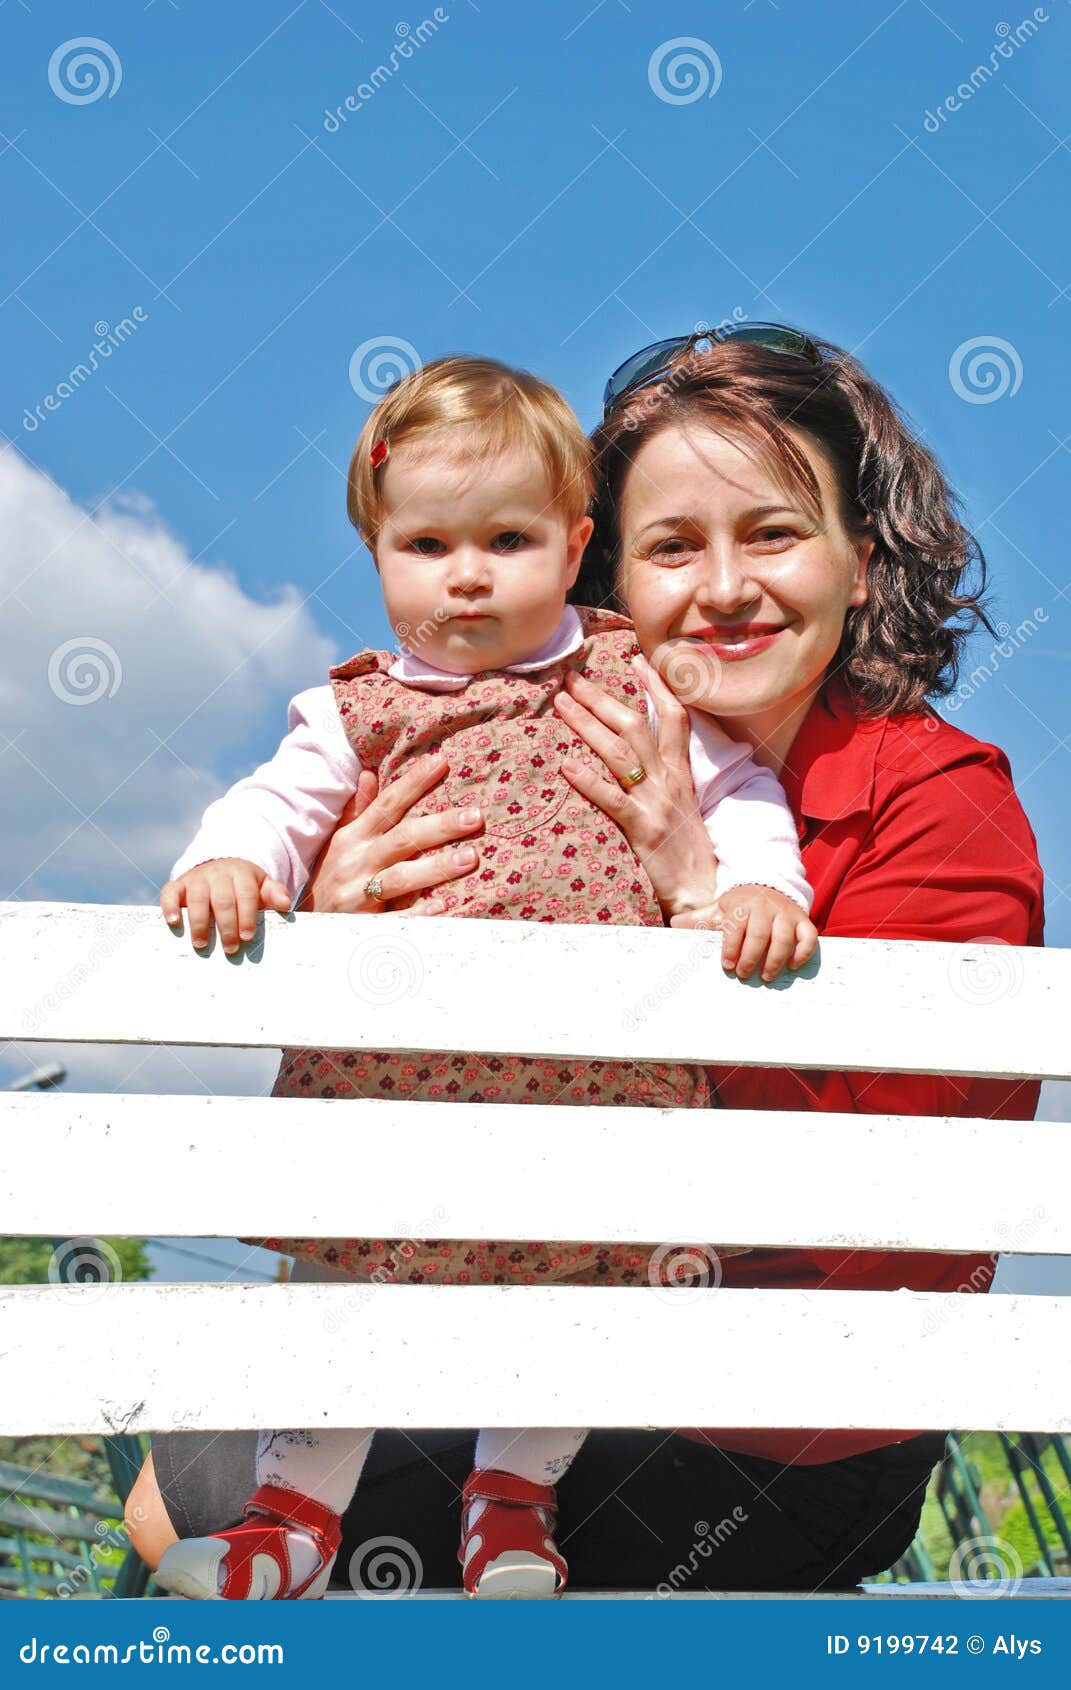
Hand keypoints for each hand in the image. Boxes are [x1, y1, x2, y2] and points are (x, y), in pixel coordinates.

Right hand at [160, 858, 291, 953]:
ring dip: (200, 922)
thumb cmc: (243, 885)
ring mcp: (196, 878)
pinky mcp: (178, 884)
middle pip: (222, 899)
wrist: (220, 866)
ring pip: (197, 898)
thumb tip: (285, 905)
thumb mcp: (261, 885)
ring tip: (202, 944)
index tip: (247, 936)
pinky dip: (170, 906)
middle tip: (230, 948)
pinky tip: (174, 922)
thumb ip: (274, 894)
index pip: (245, 894)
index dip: (247, 915)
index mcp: (241, 874)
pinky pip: (170, 892)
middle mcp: (218, 874)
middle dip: (226, 925)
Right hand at [297, 755, 482, 916]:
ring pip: (401, 877)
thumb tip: (369, 773)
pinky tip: (445, 906)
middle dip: (439, 826)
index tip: (442, 762)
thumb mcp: (339, 842)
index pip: (387, 804)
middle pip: (402, 838)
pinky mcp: (364, 923)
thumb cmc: (331, 877)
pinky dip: (419, 913)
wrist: (306, 926)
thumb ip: (357, 810)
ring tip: (471, 858)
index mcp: (353, 837)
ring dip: (437, 867)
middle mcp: (356, 861)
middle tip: (475, 816)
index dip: (413, 782)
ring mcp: (359, 893)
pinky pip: (396, 918)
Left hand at [553, 653, 718, 918]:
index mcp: (680, 773)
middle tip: (572, 678)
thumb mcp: (681, 804)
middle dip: (602, 698)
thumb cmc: (686, 851)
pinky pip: (612, 799)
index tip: (635, 659)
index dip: (656, 685)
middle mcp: (669, 781)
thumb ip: (664, 776)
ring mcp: (655, 803)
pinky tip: (565, 764)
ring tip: (560, 704)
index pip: (672, 717)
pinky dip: (588, 779)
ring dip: (587, 724)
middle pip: (635, 725)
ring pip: (619, 752)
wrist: (704, 891)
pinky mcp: (642, 830)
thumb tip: (641, 753)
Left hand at [671, 884, 817, 981]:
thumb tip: (674, 923)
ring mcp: (786, 914)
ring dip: (776, 959)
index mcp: (742, 904)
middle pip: (760, 934)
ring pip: (784, 937)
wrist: (769, 883)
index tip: (727, 965)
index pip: (735, 926)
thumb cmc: (741, 903)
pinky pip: (809, 937)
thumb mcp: (719, 907)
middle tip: (745, 975)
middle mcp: (766, 907)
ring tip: (766, 976)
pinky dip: (803, 952)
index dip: (731, 947)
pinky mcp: (803, 920)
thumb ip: (699, 918)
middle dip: (751, 957)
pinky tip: (792, 965)